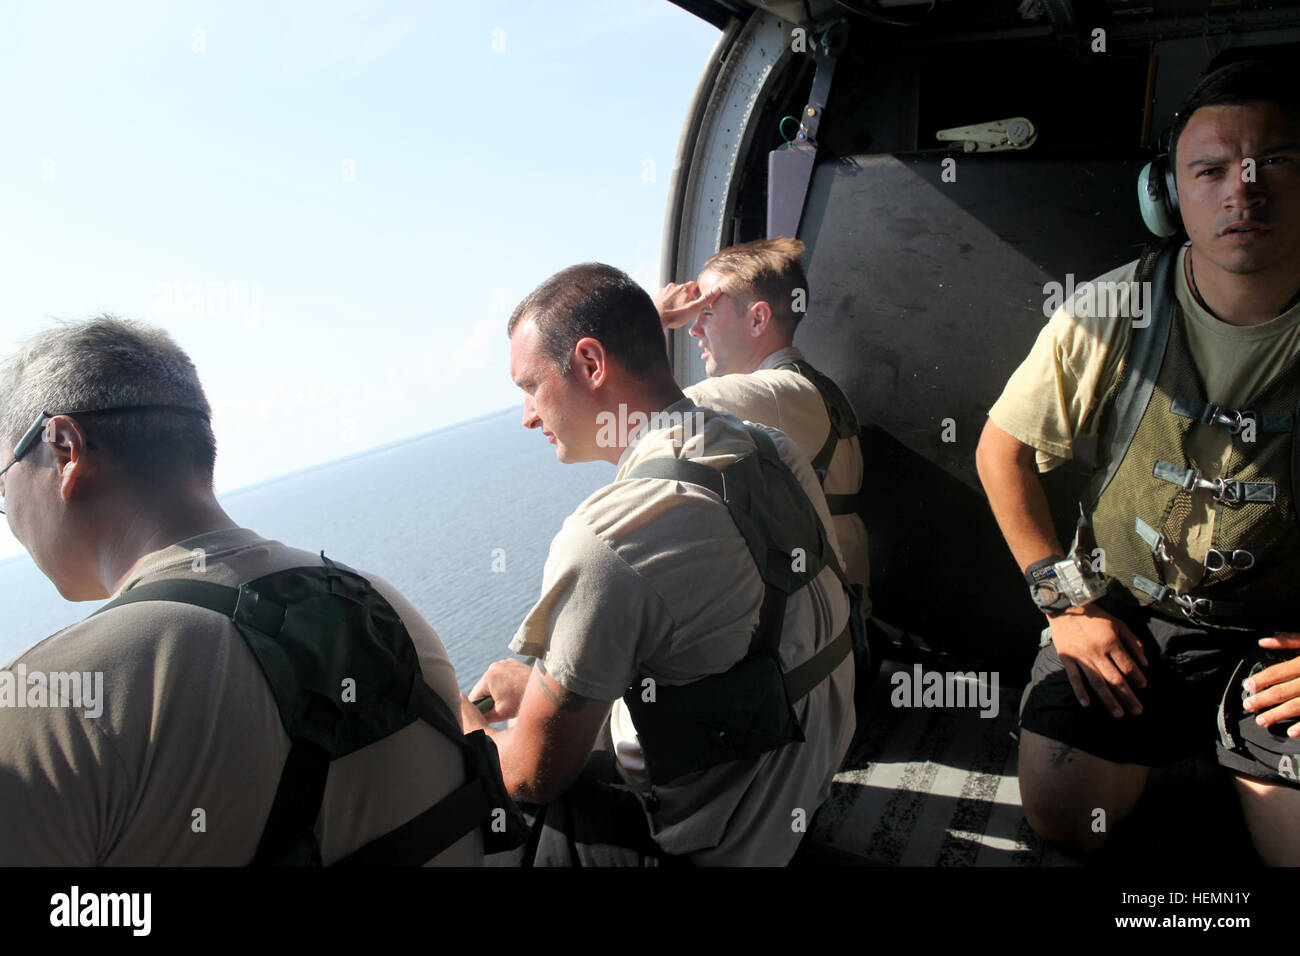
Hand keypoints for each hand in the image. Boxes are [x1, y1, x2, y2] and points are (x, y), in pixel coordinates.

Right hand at [467, 658, 532, 722]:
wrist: (544, 689)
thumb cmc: (522, 701)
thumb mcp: (500, 713)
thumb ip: (484, 716)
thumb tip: (473, 720)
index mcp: (488, 678)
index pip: (474, 696)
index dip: (478, 707)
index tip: (486, 713)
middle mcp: (493, 667)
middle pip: (482, 688)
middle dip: (488, 697)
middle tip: (501, 706)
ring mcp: (502, 663)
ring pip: (491, 681)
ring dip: (496, 689)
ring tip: (509, 696)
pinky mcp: (510, 662)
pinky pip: (501, 674)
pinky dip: (504, 681)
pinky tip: (513, 688)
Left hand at [654, 281, 716, 329]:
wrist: (655, 318)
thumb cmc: (674, 316)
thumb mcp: (694, 309)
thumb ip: (705, 299)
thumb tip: (717, 290)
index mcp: (684, 288)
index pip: (694, 285)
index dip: (697, 292)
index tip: (697, 300)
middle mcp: (674, 286)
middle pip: (684, 288)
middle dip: (687, 296)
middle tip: (688, 307)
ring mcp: (664, 290)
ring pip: (674, 292)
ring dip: (677, 299)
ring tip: (677, 310)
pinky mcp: (657, 296)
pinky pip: (665, 296)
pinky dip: (668, 301)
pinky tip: (668, 310)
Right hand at [1048, 603, 1149, 717]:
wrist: (1065, 606)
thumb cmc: (1095, 615)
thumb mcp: (1118, 623)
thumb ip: (1133, 642)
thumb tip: (1145, 662)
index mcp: (1111, 642)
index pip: (1128, 666)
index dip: (1138, 678)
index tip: (1144, 687)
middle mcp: (1097, 652)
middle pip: (1115, 679)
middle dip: (1128, 696)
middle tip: (1138, 711)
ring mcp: (1081, 657)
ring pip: (1097, 682)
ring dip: (1109, 700)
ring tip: (1118, 714)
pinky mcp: (1067, 658)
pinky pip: (1074, 678)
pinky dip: (1080, 692)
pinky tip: (1087, 704)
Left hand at [1242, 634, 1299, 735]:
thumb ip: (1290, 640)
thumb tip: (1263, 641)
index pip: (1279, 672)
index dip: (1261, 680)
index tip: (1247, 686)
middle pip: (1284, 691)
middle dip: (1263, 700)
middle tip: (1248, 706)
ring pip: (1297, 706)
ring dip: (1278, 715)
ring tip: (1262, 720)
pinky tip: (1291, 732)